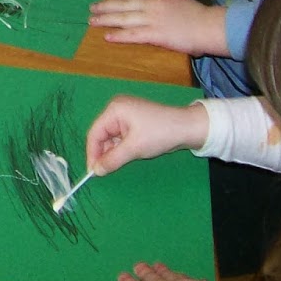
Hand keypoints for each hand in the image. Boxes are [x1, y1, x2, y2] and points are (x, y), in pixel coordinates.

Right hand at [86, 95, 207, 175]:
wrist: (189, 128)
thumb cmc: (160, 134)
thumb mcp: (134, 148)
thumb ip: (112, 160)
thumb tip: (95, 171)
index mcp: (114, 110)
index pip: (94, 133)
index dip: (92, 153)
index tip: (92, 171)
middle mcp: (117, 109)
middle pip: (102, 134)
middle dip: (103, 153)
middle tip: (104, 171)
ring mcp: (126, 115)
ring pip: (112, 137)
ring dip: (113, 152)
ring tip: (117, 165)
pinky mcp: (134, 122)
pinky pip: (121, 137)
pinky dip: (122, 148)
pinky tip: (126, 157)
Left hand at [90, 0, 228, 54]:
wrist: (209, 25)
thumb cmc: (197, 14)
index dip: (116, 0)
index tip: (105, 1)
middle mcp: (151, 4)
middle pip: (122, 5)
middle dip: (105, 7)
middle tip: (91, 9)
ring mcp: (151, 19)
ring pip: (123, 19)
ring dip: (105, 20)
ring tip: (92, 21)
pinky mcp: (155, 34)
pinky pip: (132, 35)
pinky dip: (118, 35)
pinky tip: (107, 36)